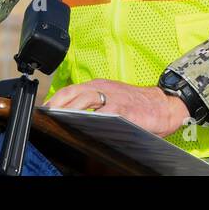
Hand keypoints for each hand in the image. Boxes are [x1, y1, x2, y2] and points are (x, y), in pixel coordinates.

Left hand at [43, 79, 189, 137]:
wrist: (163, 104)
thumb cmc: (136, 104)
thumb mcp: (112, 98)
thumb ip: (95, 103)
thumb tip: (72, 115)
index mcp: (99, 85)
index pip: (72, 89)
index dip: (57, 98)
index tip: (45, 109)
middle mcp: (104, 89)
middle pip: (75, 92)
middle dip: (59, 103)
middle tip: (47, 113)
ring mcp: (114, 99)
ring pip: (87, 99)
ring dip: (71, 108)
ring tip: (59, 116)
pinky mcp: (125, 110)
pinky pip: (106, 112)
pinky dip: (94, 117)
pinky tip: (85, 123)